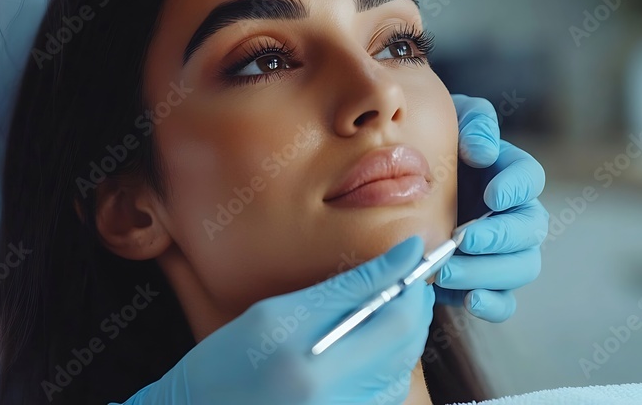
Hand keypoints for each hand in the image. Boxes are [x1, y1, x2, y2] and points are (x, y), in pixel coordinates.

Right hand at [118, 237, 434, 404]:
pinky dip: (386, 364)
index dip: (413, 285)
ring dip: (400, 335)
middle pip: (408, 347)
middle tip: (396, 280)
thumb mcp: (279, 313)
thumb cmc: (228, 362)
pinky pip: (387, 393)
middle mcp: (341, 404)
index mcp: (317, 370)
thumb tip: (407, 252)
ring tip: (374, 312)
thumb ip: (349, 286)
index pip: (398, 322)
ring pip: (403, 369)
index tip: (411, 258)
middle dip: (411, 307)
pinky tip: (360, 349)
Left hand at [438, 94, 548, 321]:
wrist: (391, 187)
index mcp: (507, 173)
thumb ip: (473, 123)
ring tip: (447, 269)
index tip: (491, 196)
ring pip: (520, 268)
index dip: (516, 188)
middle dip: (500, 237)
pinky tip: (469, 299)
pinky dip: (492, 304)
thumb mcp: (449, 120)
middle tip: (464, 239)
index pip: (529, 178)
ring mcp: (500, 251)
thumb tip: (484, 153)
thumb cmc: (424, 145)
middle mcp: (512, 214)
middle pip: (531, 230)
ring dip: (488, 271)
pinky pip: (504, 302)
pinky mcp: (483, 282)